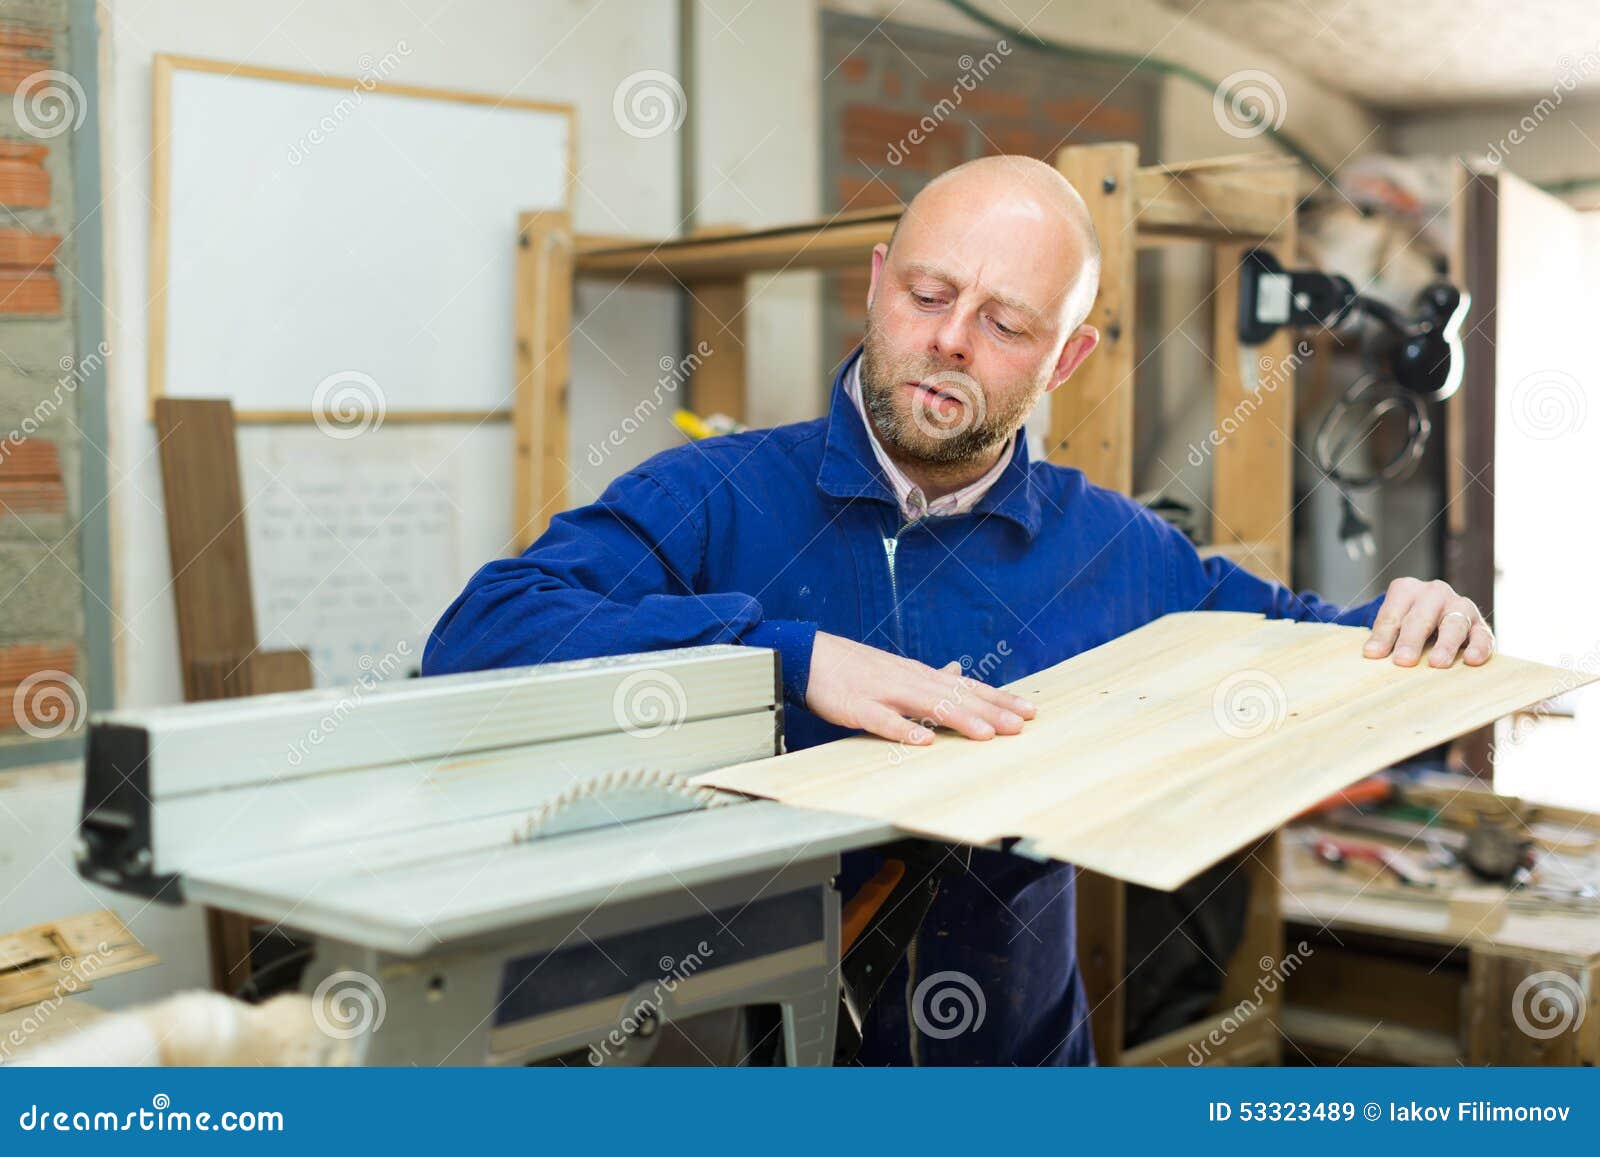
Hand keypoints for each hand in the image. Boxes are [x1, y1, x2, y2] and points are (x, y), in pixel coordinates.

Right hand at [805, 631, 1035, 743]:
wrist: (811, 656)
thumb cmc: (856, 668)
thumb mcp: (899, 668)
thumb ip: (930, 675)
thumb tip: (958, 670)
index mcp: (920, 675)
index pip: (968, 687)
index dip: (998, 699)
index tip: (1029, 711)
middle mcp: (910, 681)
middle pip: (957, 696)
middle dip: (990, 711)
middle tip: (1021, 726)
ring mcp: (885, 693)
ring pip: (928, 705)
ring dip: (959, 719)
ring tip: (986, 735)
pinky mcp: (859, 707)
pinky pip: (883, 721)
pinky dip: (903, 730)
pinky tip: (923, 742)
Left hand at [1363, 578, 1494, 667]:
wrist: (1434, 622)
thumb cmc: (1405, 627)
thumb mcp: (1391, 626)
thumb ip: (1384, 637)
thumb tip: (1372, 656)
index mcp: (1406, 589)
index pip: (1392, 614)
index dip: (1383, 635)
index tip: (1373, 654)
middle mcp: (1434, 593)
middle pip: (1421, 617)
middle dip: (1411, 639)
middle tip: (1403, 661)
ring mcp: (1460, 606)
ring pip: (1454, 623)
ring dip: (1445, 644)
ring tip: (1437, 663)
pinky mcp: (1480, 624)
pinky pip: (1482, 635)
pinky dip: (1479, 647)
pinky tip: (1471, 660)